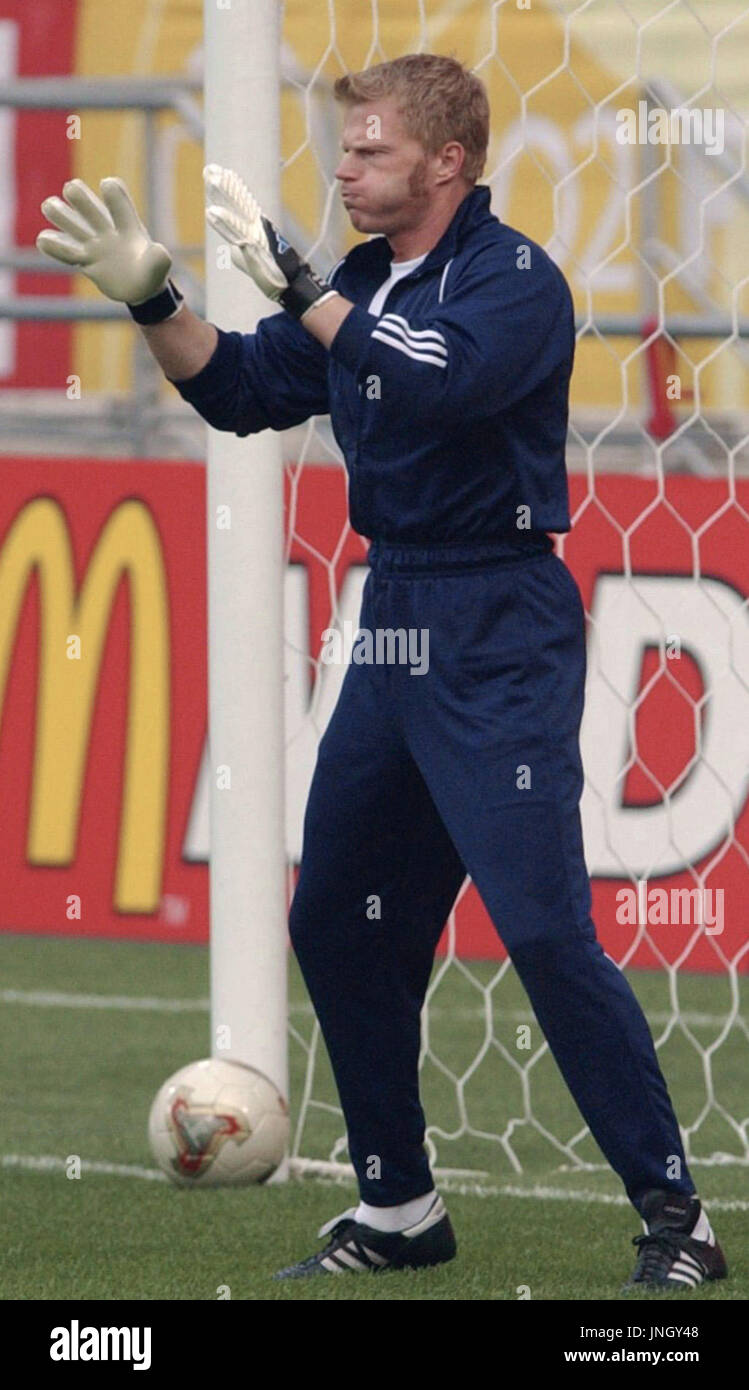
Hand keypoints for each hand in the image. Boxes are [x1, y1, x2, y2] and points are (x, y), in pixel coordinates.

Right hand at [36, 177, 171, 304]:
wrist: (139, 289)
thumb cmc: (151, 274)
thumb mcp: (158, 269)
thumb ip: (158, 260)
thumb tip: (159, 251)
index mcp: (128, 227)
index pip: (119, 203)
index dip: (113, 193)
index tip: (106, 185)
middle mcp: (108, 231)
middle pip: (90, 208)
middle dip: (80, 198)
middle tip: (71, 190)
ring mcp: (94, 244)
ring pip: (73, 224)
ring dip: (60, 214)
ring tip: (50, 206)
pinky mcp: (84, 260)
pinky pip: (65, 251)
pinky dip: (53, 245)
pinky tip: (44, 239)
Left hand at [203, 163, 335, 320]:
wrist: (287, 285)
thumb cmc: (269, 272)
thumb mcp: (247, 257)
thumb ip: (237, 246)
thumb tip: (230, 243)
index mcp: (256, 227)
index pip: (241, 202)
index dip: (231, 186)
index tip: (219, 171)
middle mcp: (257, 226)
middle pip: (238, 201)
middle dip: (224, 184)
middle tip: (209, 168)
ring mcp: (255, 235)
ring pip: (237, 211)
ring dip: (224, 194)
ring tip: (211, 178)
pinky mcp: (253, 247)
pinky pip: (235, 232)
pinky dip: (224, 221)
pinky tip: (211, 211)